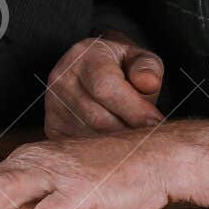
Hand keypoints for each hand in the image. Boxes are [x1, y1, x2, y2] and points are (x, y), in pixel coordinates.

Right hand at [44, 33, 163, 137]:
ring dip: (117, 144)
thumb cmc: (123, 67)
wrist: (95, 71)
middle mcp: (62, 79)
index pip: (106, 88)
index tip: (156, 123)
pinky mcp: (53, 128)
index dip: (134, 110)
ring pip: (90, 138)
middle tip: (150, 137)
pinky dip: (102, 152)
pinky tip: (116, 145)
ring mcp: (53, 105)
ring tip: (135, 140)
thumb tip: (148, 83)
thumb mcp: (140, 58)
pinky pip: (80, 148)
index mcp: (84, 55)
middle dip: (129, 131)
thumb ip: (148, 67)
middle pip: (98, 119)